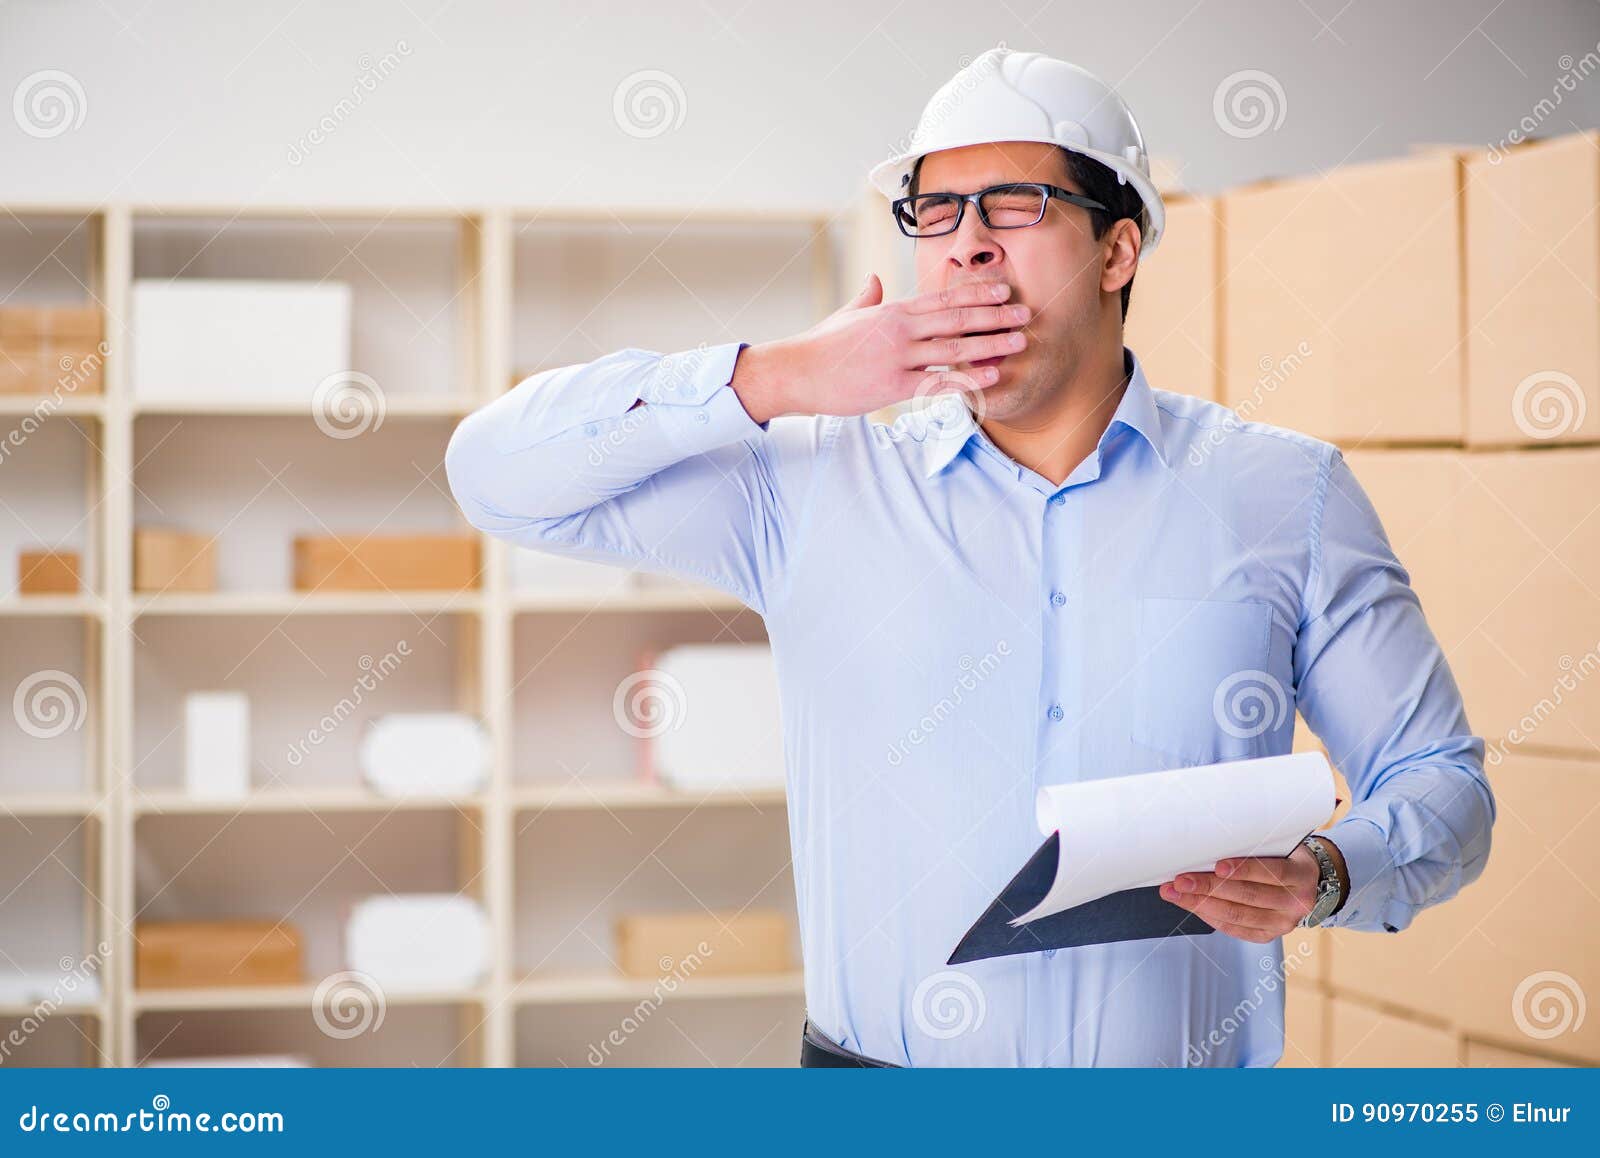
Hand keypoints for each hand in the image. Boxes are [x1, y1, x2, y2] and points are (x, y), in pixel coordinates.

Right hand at [730, 273, 1030, 422]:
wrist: (798, 372)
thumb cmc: (821, 346)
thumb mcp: (847, 315)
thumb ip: (867, 297)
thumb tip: (876, 281)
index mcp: (893, 310)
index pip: (943, 299)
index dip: (976, 294)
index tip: (1003, 291)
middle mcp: (900, 329)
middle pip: (957, 319)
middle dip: (994, 316)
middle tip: (1025, 312)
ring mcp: (899, 357)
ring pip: (954, 348)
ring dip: (991, 344)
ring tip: (1019, 341)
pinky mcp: (894, 385)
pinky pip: (939, 382)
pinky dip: (967, 379)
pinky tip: (991, 376)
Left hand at [1158, 842, 1337, 942]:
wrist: (1306, 883)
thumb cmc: (1283, 856)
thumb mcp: (1279, 845)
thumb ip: (1254, 845)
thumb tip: (1209, 840)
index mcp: (1301, 875)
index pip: (1272, 873)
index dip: (1245, 870)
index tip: (1217, 865)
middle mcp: (1296, 903)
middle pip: (1248, 897)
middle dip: (1209, 888)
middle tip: (1181, 879)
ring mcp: (1283, 923)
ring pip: (1237, 915)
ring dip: (1200, 903)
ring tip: (1175, 892)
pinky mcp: (1268, 935)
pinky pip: (1234, 929)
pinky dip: (1209, 916)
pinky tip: (1191, 905)